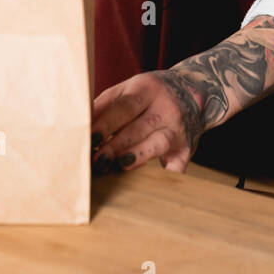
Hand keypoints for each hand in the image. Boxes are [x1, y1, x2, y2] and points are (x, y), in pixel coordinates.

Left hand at [90, 69, 205, 174]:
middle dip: (115, 145)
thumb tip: (77, 122)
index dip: (105, 123)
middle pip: (138, 127)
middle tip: (96, 160)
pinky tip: (152, 185)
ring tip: (117, 166)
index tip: (89, 138)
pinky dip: (167, 177)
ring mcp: (178, 128)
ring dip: (136, 156)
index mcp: (146, 88)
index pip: (123, 107)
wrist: (196, 90)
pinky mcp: (187, 148)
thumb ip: (106, 104)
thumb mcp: (131, 88)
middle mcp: (165, 107)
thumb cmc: (150, 93)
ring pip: (156, 144)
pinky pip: (178, 165)